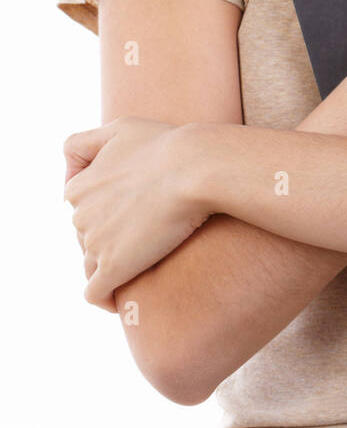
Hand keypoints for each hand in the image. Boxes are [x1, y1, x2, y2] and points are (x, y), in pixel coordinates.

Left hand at [63, 117, 209, 310]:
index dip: (105, 208)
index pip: (81, 207)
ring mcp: (95, 244)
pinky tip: (124, 297)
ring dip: (113, 263)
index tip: (129, 209)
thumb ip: (84, 144)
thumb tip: (70, 172)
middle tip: (146, 230)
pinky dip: (107, 299)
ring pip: (93, 264)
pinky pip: (97, 294)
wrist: (194, 168)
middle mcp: (79, 217)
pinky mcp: (114, 268)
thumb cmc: (165, 145)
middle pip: (87, 236)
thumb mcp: (119, 129)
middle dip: (109, 236)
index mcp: (78, 188)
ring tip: (144, 259)